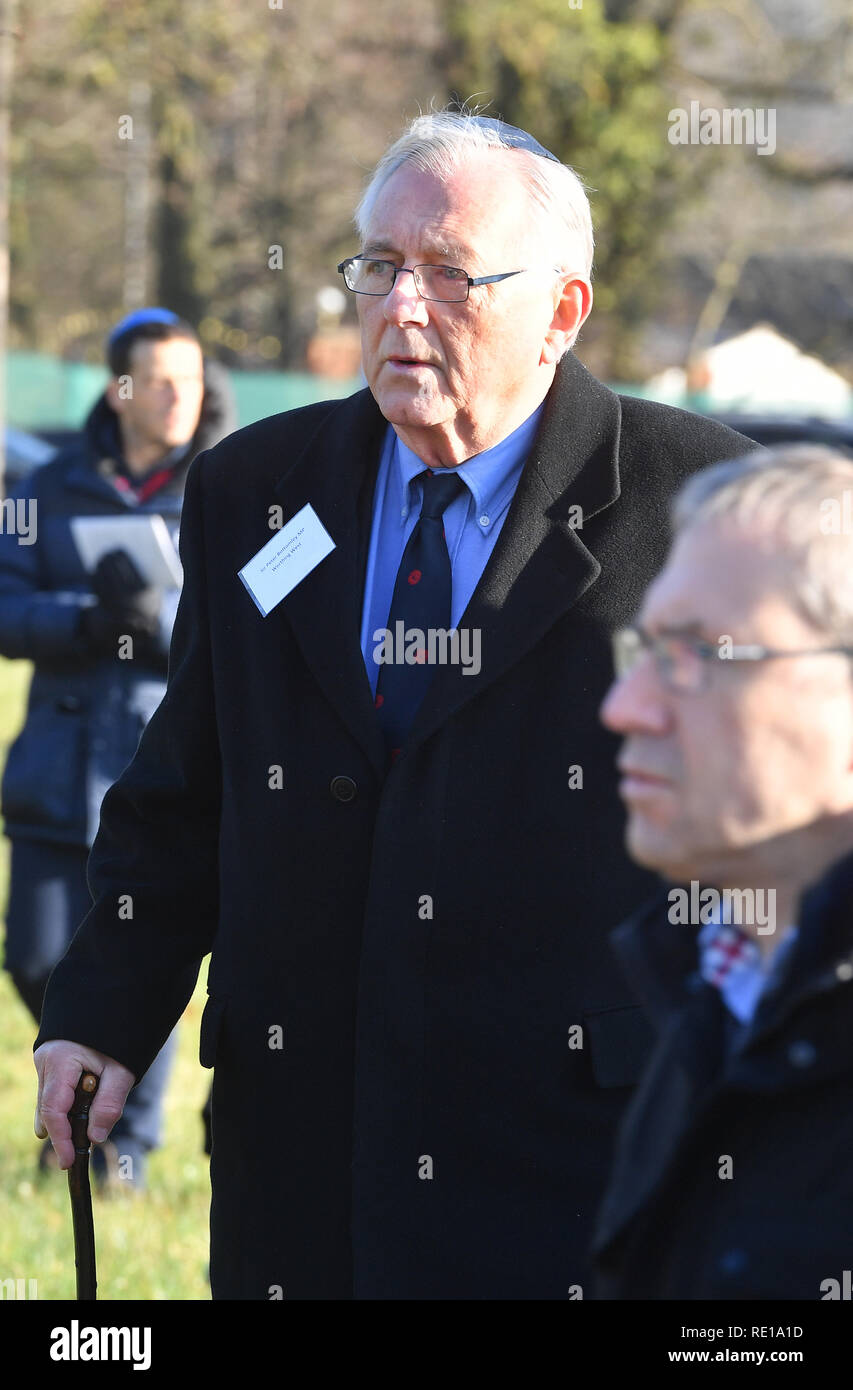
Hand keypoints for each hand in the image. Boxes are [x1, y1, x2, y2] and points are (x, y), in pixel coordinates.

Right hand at [34, 1040, 135, 1170]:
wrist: (113, 1003)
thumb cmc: (119, 1034)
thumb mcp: (122, 1069)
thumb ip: (109, 1103)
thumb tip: (95, 1138)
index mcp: (60, 1060)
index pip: (54, 1109)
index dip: (60, 1139)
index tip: (68, 1161)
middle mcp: (45, 1060)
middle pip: (48, 1107)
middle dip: (61, 1133)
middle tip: (73, 1155)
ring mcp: (45, 1060)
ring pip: (48, 1101)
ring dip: (63, 1120)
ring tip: (75, 1139)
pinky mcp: (51, 1062)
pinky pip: (52, 1091)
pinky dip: (64, 1106)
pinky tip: (75, 1118)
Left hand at [91, 549, 161, 635]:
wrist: (138, 630)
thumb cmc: (147, 606)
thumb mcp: (154, 594)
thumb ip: (150, 580)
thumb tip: (141, 560)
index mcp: (141, 589)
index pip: (128, 566)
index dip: (121, 555)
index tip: (120, 548)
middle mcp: (126, 594)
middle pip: (113, 569)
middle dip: (108, 557)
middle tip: (109, 550)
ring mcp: (113, 599)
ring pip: (102, 576)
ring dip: (100, 565)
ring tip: (101, 558)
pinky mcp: (104, 604)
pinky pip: (96, 587)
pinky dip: (94, 577)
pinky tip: (94, 571)